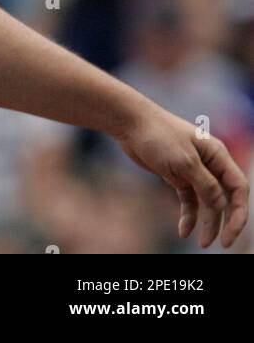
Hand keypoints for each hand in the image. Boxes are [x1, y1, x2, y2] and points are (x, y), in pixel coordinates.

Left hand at [116, 107, 248, 247]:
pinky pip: (188, 199)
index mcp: (218, 155)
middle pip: (225, 198)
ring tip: (201, 243)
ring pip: (206, 201)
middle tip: (223, 244)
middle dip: (226, 221)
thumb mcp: (185, 162)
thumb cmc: (158, 136)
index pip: (238, 188)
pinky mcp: (176, 175)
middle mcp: (210, 164)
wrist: (129, 123)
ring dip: (206, 222)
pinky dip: (187, 215)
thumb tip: (222, 206)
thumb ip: (206, 185)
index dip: (239, 212)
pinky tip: (184, 230)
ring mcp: (194, 170)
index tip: (232, 233)